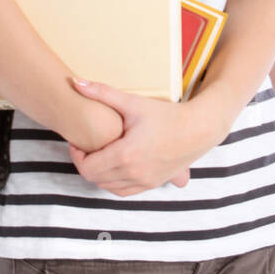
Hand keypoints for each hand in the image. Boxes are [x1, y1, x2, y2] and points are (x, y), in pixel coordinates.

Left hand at [67, 79, 217, 195]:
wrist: (199, 128)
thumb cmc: (167, 114)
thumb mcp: (133, 102)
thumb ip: (102, 93)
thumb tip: (75, 82)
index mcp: (125, 155)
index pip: (87, 167)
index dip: (77, 155)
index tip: (79, 141)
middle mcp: (134, 173)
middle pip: (95, 178)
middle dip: (86, 163)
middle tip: (87, 146)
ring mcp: (145, 182)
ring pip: (108, 187)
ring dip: (99, 174)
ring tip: (100, 155)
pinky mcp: (154, 184)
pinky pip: (124, 192)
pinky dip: (114, 182)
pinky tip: (115, 166)